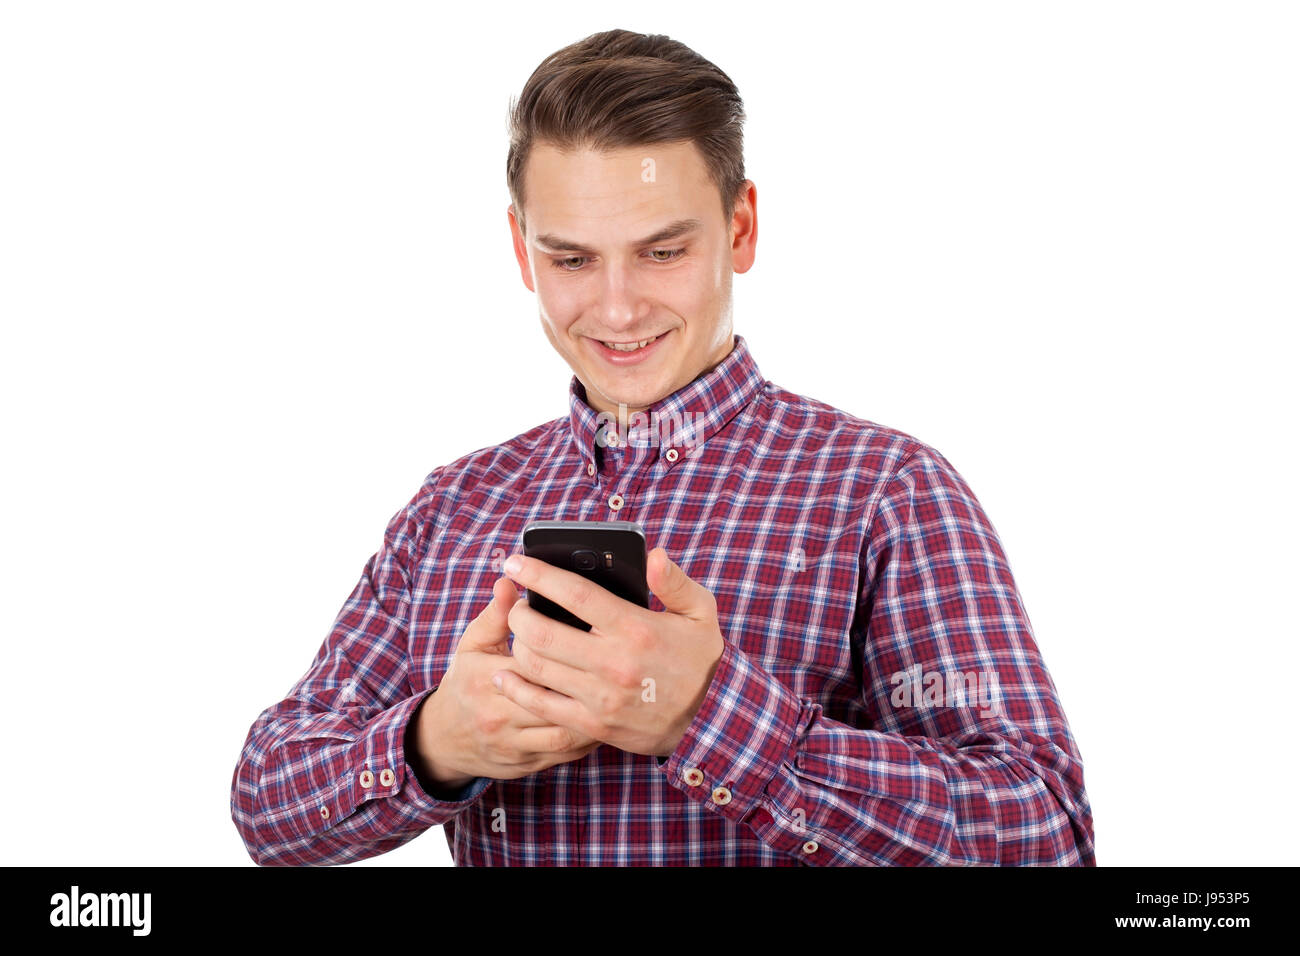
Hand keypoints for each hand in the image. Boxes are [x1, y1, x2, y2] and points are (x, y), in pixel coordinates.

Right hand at [409, 576, 601, 787]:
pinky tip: (607, 719)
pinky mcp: (527, 764)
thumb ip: (496, 614)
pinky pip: (566, 754)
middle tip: (616, 662)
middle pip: (551, 697)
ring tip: (617, 692)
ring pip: (564, 731)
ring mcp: (514, 744)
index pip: (530, 659)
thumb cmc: (466, 681)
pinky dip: (589, 738)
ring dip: (595, 714)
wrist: (444, 738)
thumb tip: (510, 582)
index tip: (591, 631)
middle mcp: (498, 715)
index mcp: (484, 678)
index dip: (562, 645)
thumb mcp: (473, 644)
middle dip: (585, 681)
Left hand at [497, 547, 724, 757]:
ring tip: (517, 633)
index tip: (515, 563)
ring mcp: (600, 697)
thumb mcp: (700, 613)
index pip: (575, 593)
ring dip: (516, 645)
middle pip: (542, 632)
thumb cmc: (701, 659)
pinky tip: (504, 675)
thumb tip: (653, 555)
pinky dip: (517, 688)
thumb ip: (675, 582)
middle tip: (517, 605)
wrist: (712, 720)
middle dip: (518, 613)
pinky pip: (542, 705)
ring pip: (536, 667)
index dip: (538, 575)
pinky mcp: (593, 725)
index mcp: (635, 628)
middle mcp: (613, 662)